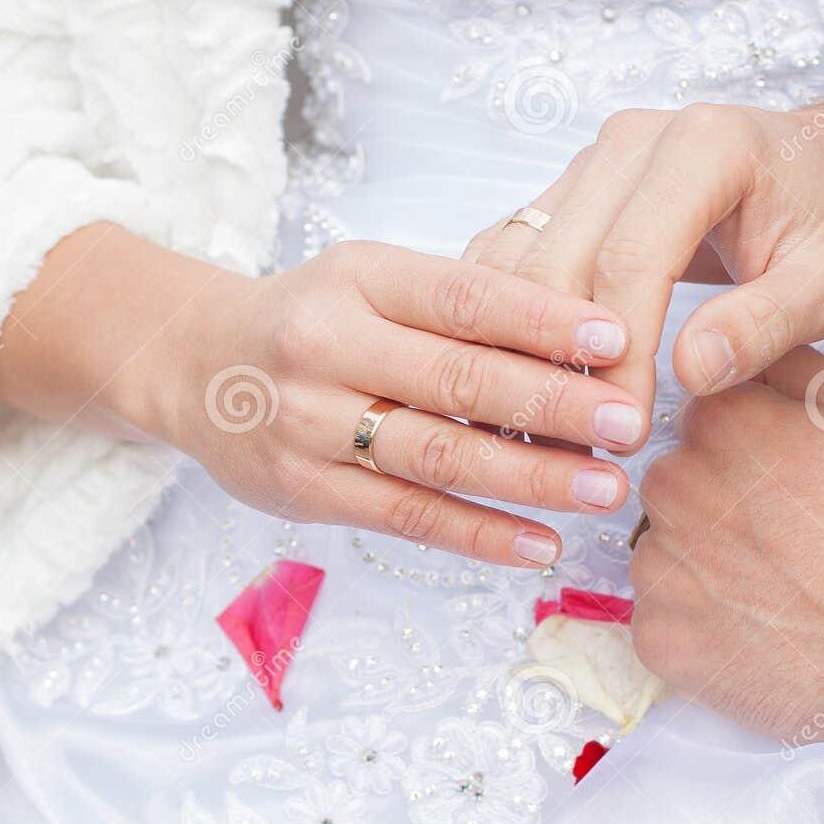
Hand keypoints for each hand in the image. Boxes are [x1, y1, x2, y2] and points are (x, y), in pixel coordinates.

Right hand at [158, 240, 644, 567]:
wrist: (194, 365)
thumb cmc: (311, 317)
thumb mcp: (370, 280)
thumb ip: (457, 305)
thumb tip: (582, 336)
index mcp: (358, 279)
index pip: (462, 297)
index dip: (542, 318)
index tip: (615, 336)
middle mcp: (327, 348)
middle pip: (458, 381)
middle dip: (554, 405)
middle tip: (628, 423)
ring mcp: (310, 424)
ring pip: (437, 458)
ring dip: (530, 479)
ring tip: (604, 489)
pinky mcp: (303, 490)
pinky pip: (405, 517)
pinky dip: (477, 535)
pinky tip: (539, 544)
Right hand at [463, 84, 823, 446]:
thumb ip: (764, 324)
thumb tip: (690, 372)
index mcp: (702, 146)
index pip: (632, 256)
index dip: (620, 352)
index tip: (628, 427)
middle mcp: (629, 141)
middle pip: (559, 257)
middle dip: (561, 356)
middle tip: (583, 441)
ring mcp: (591, 162)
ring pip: (520, 259)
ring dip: (522, 344)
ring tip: (551, 424)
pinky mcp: (570, 191)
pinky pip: (514, 256)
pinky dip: (510, 321)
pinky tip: (528, 381)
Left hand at [630, 345, 823, 742]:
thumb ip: (790, 365)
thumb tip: (745, 345)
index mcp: (719, 421)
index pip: (703, 418)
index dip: (745, 450)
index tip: (781, 481)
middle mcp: (672, 481)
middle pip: (677, 482)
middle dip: (717, 504)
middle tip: (783, 539)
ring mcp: (658, 559)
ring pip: (666, 547)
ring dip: (703, 563)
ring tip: (773, 586)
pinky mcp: (655, 630)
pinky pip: (663, 615)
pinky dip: (697, 623)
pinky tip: (752, 629)